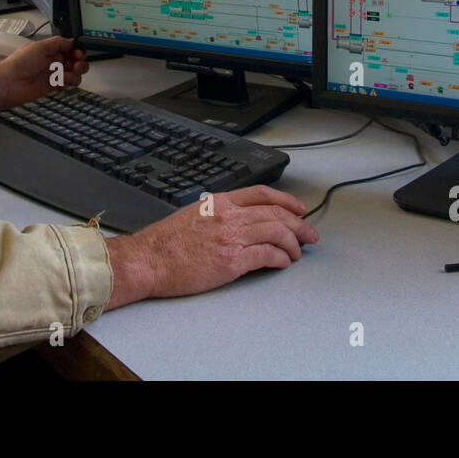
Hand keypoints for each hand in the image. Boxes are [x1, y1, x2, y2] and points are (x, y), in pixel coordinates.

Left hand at [0, 36, 88, 113]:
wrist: (7, 84)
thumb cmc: (17, 64)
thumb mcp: (39, 47)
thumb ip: (58, 43)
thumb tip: (72, 41)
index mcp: (48, 49)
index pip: (69, 47)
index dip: (77, 49)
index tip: (79, 52)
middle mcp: (52, 60)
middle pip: (75, 60)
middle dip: (80, 61)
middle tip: (77, 63)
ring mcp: (53, 74)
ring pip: (74, 72)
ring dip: (77, 72)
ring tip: (72, 72)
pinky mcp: (53, 86)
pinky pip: (68, 83)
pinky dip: (70, 81)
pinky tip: (64, 80)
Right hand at [103, 186, 317, 308]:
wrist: (148, 259)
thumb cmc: (164, 243)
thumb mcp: (193, 214)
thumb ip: (217, 214)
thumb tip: (237, 221)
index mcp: (220, 202)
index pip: (262, 194)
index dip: (286, 201)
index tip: (299, 208)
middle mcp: (229, 216)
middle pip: (276, 214)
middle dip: (299, 224)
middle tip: (310, 234)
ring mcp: (231, 237)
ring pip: (277, 233)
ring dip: (293, 244)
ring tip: (297, 253)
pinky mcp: (232, 260)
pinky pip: (267, 255)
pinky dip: (280, 258)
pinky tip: (283, 263)